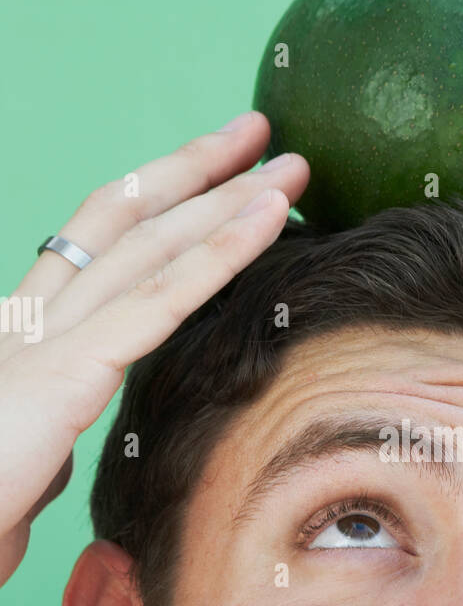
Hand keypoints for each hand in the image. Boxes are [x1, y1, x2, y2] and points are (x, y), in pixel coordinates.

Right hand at [0, 111, 308, 585]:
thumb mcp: (17, 470)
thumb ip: (48, 438)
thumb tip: (67, 441)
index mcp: (21, 336)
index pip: (97, 249)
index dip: (159, 202)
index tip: (218, 173)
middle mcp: (30, 319)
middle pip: (124, 222)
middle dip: (198, 173)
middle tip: (262, 135)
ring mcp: (43, 338)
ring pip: (149, 245)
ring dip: (226, 197)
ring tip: (292, 163)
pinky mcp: (63, 371)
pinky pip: (160, 299)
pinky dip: (223, 252)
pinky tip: (270, 217)